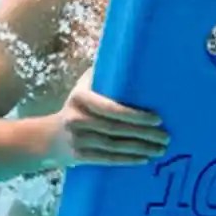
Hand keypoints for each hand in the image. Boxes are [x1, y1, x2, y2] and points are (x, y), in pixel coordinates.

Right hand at [47, 68, 169, 167]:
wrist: (49, 137)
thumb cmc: (77, 106)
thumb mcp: (83, 86)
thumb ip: (102, 73)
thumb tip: (129, 55)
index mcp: (80, 98)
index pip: (111, 108)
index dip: (135, 115)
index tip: (158, 118)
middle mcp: (76, 119)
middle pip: (116, 129)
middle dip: (144, 134)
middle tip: (166, 136)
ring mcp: (77, 139)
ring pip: (114, 146)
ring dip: (141, 148)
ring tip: (160, 149)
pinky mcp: (79, 157)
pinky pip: (108, 159)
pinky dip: (128, 160)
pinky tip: (144, 159)